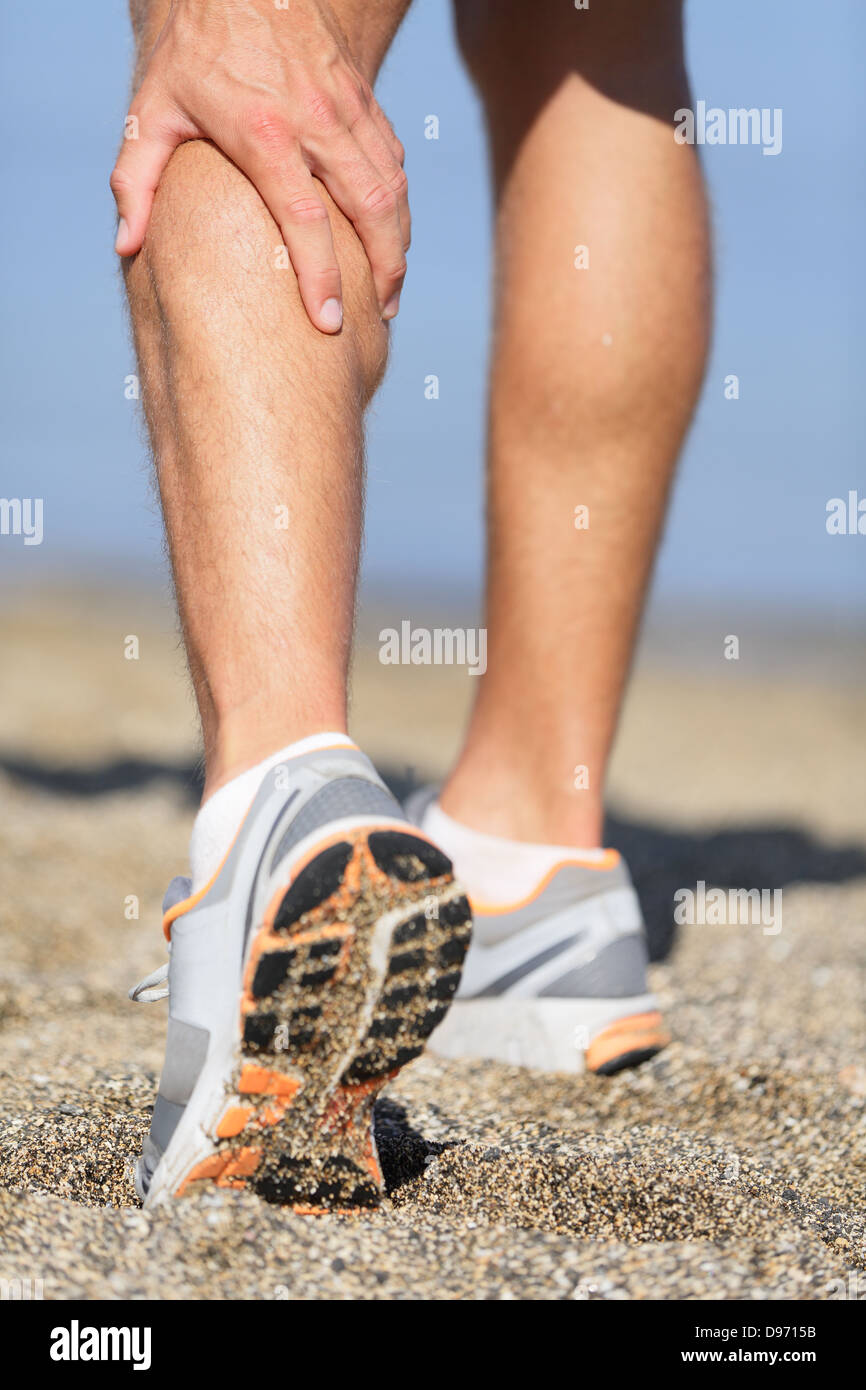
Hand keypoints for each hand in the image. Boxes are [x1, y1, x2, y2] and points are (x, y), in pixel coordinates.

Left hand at [110, 0, 408, 331]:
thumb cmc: (190, 49)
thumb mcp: (150, 110)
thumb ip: (136, 181)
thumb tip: (127, 245)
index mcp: (264, 132)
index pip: (306, 219)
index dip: (322, 276)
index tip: (329, 321)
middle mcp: (315, 121)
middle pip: (371, 209)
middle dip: (386, 269)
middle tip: (382, 313)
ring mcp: (345, 107)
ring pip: (392, 187)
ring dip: (398, 243)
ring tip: (392, 286)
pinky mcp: (362, 97)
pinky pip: (391, 161)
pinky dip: (396, 204)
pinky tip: (388, 233)